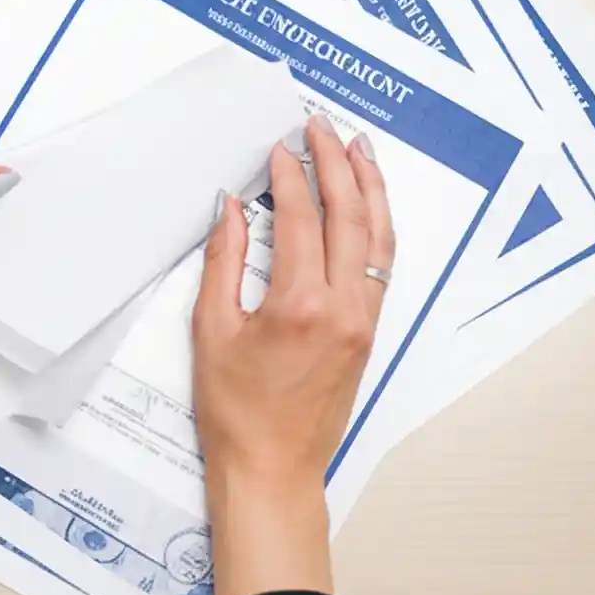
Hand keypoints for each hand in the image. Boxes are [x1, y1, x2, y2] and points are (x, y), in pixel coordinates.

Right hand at [191, 115, 393, 594]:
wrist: (272, 468)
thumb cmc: (235, 410)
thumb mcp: (211, 331)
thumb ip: (224, 262)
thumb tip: (231, 209)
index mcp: (300, 304)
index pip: (300, 218)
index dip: (289, 176)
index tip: (278, 148)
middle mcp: (343, 307)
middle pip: (349, 216)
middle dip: (336, 163)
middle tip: (321, 125)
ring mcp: (363, 320)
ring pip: (379, 237)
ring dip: (370, 187)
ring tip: (359, 148)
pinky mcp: (368, 333)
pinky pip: (382, 266)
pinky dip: (378, 226)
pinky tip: (369, 205)